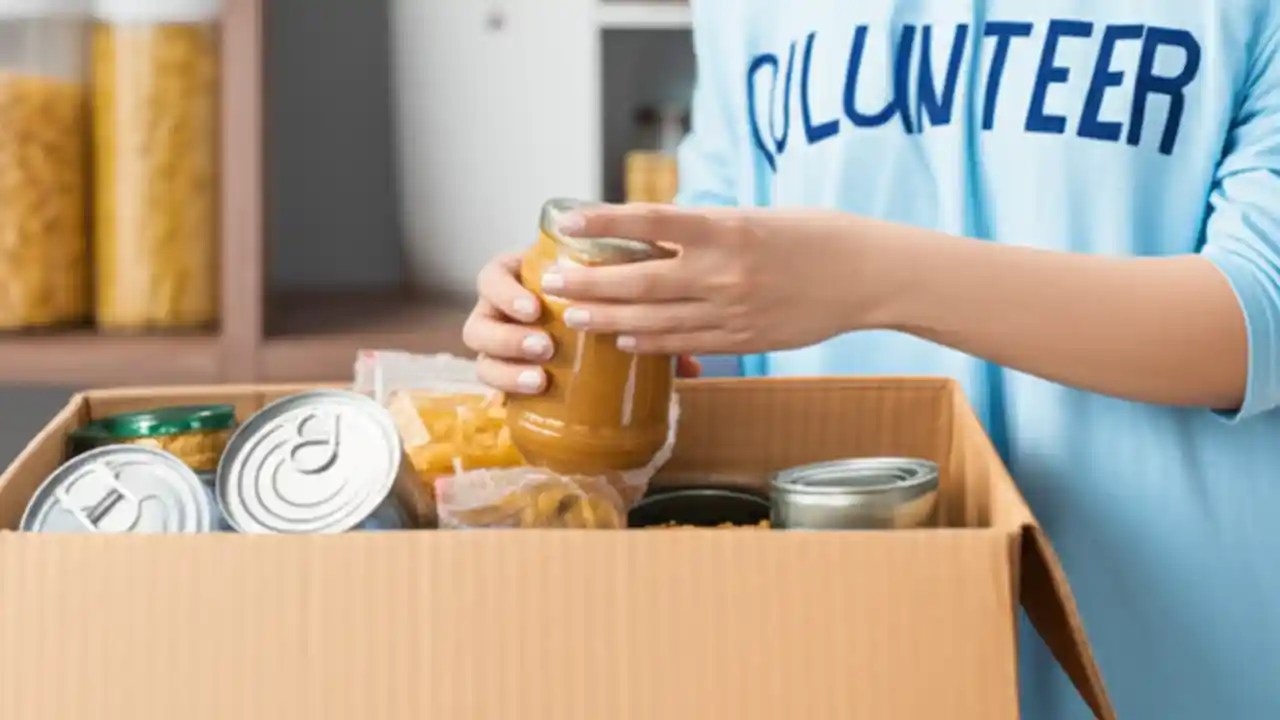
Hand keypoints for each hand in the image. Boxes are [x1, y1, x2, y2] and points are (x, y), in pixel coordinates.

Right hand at [462, 252, 701, 393]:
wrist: (583, 319)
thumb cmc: (599, 300)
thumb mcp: (615, 293)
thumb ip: (642, 306)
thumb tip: (693, 365)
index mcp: (519, 278)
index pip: (493, 277)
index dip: (506, 292)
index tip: (537, 307)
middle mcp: (500, 310)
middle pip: (479, 321)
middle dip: (508, 337)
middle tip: (546, 347)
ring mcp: (497, 342)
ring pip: (479, 354)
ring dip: (506, 364)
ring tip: (541, 376)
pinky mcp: (501, 370)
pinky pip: (489, 382)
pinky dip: (506, 388)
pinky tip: (534, 392)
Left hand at [543, 204, 869, 354]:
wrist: (867, 276)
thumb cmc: (813, 236)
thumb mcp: (756, 218)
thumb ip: (706, 230)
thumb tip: (651, 236)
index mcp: (727, 228)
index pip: (651, 220)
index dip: (605, 222)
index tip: (567, 221)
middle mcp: (724, 271)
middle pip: (640, 280)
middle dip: (590, 284)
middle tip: (553, 284)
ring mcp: (732, 311)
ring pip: (655, 319)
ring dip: (609, 319)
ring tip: (574, 318)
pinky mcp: (743, 339)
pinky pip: (686, 343)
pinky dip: (650, 342)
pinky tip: (623, 339)